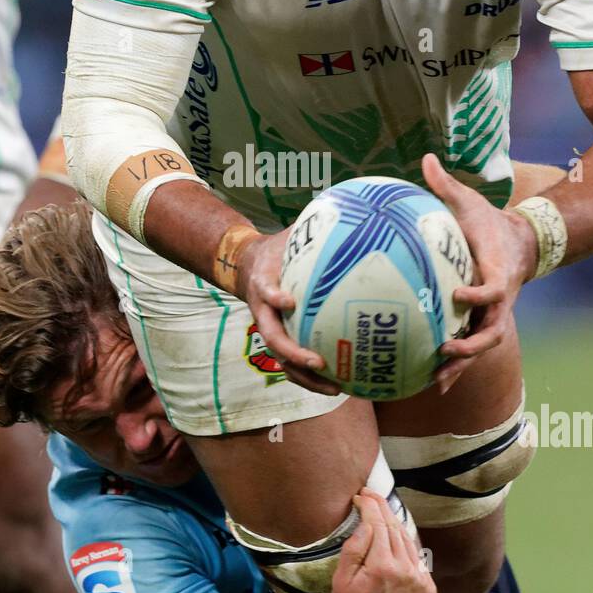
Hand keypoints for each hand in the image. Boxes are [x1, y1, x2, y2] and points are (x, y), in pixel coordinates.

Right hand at [235, 229, 341, 394]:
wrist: (246, 266)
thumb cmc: (276, 249)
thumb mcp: (288, 234)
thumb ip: (310, 226)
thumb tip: (347, 206)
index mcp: (263, 283)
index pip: (265, 291)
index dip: (274, 297)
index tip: (289, 301)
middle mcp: (263, 311)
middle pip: (273, 338)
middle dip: (294, 354)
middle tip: (319, 361)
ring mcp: (270, 328)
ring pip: (282, 360)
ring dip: (306, 376)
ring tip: (336, 386)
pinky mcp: (280, 338)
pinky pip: (294, 363)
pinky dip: (314, 376)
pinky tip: (343, 382)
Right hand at [330, 490, 435, 592]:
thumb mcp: (341, 581)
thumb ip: (354, 548)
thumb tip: (366, 522)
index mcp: (383, 566)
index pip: (378, 523)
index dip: (369, 505)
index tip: (361, 495)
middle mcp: (407, 571)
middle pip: (394, 527)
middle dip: (381, 509)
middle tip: (369, 496)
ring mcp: (421, 580)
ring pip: (408, 540)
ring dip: (394, 525)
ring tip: (381, 515)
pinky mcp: (428, 588)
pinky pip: (416, 557)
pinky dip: (405, 546)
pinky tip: (394, 540)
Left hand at [422, 153, 538, 393]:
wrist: (518, 243)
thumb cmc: (488, 221)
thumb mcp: (470, 201)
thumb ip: (447, 185)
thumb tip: (426, 157)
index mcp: (498, 272)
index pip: (494, 288)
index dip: (480, 294)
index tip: (459, 294)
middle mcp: (500, 301)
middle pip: (493, 331)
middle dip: (472, 344)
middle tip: (446, 348)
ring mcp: (494, 316)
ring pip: (483, 347)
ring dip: (463, 364)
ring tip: (436, 379)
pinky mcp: (483, 323)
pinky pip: (471, 349)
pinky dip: (455, 367)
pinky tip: (429, 383)